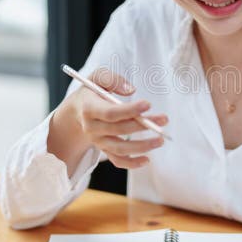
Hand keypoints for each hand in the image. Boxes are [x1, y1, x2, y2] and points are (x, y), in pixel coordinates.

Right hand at [49, 67, 167, 171]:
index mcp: (88, 108)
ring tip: (160, 140)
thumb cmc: (92, 91)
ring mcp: (98, 141)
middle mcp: (92, 128)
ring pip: (119, 148)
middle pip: (118, 130)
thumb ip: (111, 79)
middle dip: (143, 125)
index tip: (148, 105)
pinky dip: (131, 163)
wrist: (77, 110)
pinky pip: (117, 160)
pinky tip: (147, 160)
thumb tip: (131, 90)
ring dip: (142, 146)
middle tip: (164, 120)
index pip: (110, 112)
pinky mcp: (104, 149)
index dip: (129, 110)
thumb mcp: (97, 77)